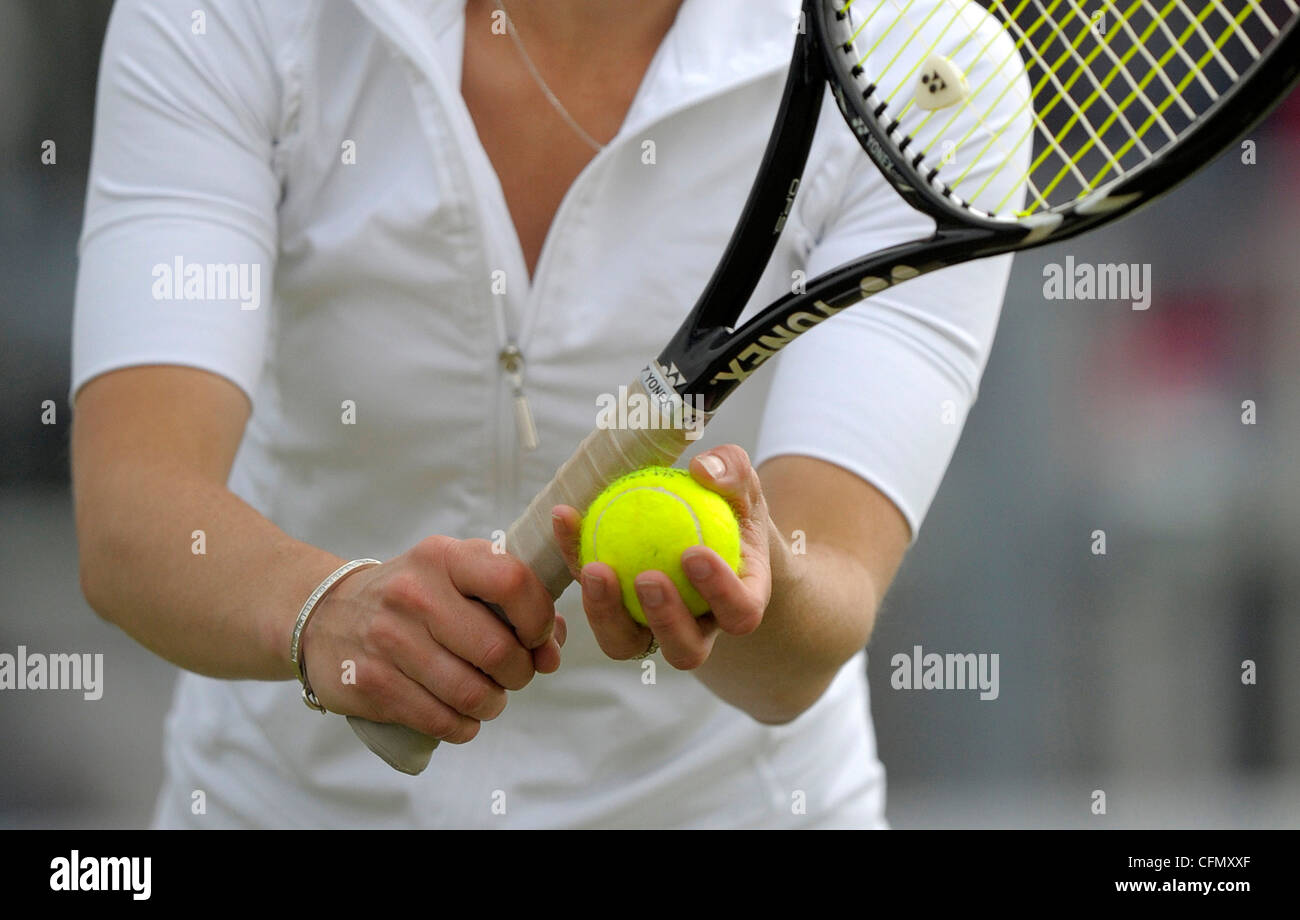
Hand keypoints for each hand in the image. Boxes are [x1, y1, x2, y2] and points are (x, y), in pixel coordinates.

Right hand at [299, 536, 565, 742]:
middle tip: (513, 675)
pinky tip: (462, 717)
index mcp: (443, 558)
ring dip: (493, 704)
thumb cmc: (411, 596)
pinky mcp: (371, 684)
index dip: (539, 618)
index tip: (537, 637)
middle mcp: (414, 594)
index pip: (513, 582)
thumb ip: (511, 599)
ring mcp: (389, 640)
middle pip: (498, 650)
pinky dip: (464, 726)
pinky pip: (440, 720)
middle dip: (520, 673)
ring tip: (488, 698)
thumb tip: (554, 646)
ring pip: (472, 693)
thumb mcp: (454, 576)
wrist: (325, 614)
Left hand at [551, 445, 772, 669]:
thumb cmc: (729, 506)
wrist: (704, 526)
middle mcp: (698, 629)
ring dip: (608, 614)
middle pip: (685, 649)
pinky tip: (565, 517)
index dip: (720, 593)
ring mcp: (652, 629)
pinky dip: (575, 557)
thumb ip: (732, 471)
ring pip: (627, 643)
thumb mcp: (742, 484)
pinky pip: (592, 594)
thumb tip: (702, 469)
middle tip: (646, 577)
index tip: (694, 553)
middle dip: (665, 620)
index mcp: (740, 604)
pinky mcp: (613, 612)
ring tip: (596, 568)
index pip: (739, 612)